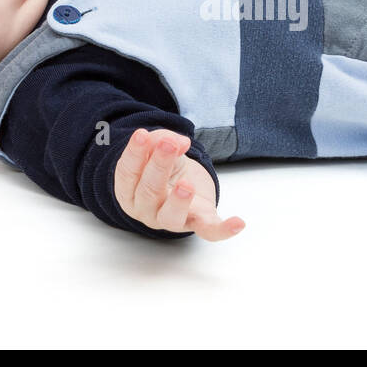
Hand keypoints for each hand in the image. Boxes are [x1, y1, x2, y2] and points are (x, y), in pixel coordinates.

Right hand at [114, 128, 245, 241]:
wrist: (182, 184)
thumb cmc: (164, 169)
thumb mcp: (158, 149)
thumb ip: (161, 140)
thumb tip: (177, 142)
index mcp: (130, 191)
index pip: (128, 173)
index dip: (134, 154)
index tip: (142, 134)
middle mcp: (147, 210)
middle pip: (149, 192)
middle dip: (159, 166)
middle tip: (168, 145)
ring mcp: (172, 220)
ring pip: (171, 216)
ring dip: (178, 202)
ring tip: (186, 186)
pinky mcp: (198, 223)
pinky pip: (209, 231)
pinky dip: (223, 230)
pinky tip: (238, 223)